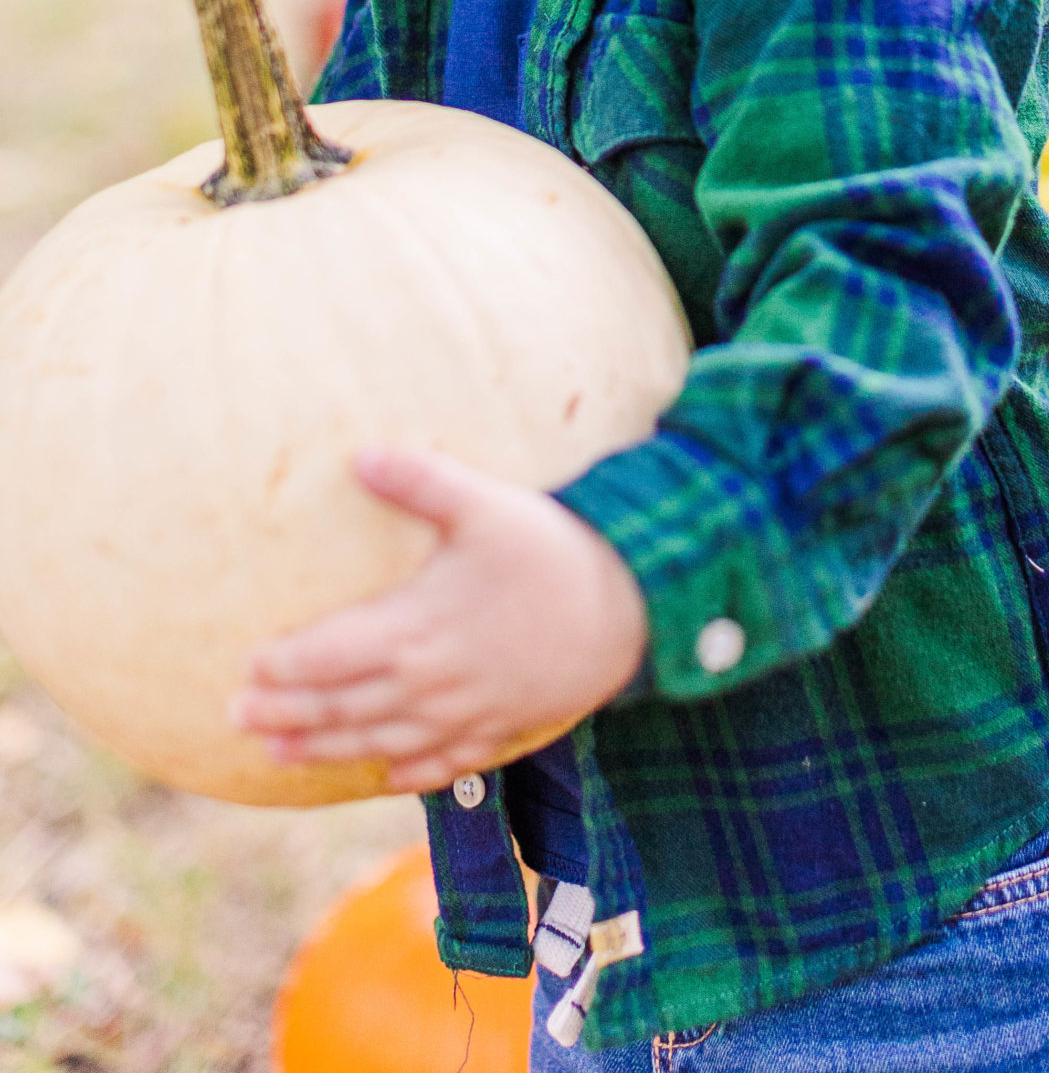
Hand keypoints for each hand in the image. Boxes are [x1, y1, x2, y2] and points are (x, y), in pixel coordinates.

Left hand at [229, 450, 648, 792]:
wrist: (632, 607)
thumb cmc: (553, 550)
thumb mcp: (486, 504)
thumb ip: (420, 481)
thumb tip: (359, 455)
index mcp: (417, 628)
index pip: (329, 657)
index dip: (283, 668)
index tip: (243, 669)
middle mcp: (431, 684)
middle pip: (342, 709)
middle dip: (285, 716)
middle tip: (235, 721)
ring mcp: (465, 716)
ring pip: (379, 743)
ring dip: (325, 752)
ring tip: (281, 756)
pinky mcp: (501, 730)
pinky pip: (441, 765)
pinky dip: (403, 773)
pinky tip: (382, 774)